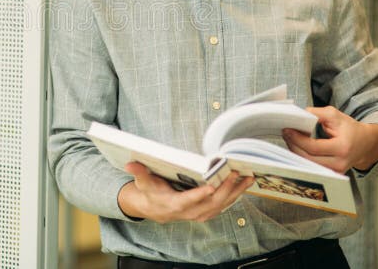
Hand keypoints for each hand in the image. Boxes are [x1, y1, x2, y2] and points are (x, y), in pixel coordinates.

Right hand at [117, 162, 253, 223]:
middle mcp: (188, 212)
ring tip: (247, 178)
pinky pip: (223, 205)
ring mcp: (199, 214)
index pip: (188, 201)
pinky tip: (243, 184)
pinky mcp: (206, 212)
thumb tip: (130, 163)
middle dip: (224, 188)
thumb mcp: (142, 182)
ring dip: (235, 192)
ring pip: (220, 205)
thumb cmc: (150, 192)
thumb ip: (139, 172)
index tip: (211, 185)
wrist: (153, 208)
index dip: (200, 195)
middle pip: (210, 203)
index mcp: (173, 205)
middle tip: (235, 173)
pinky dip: (235, 195)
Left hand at [282, 106, 377, 173]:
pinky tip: (298, 147)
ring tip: (290, 139)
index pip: (314, 147)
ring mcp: (336, 171)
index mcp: (343, 148)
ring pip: (308, 164)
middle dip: (293, 145)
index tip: (287, 130)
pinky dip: (303, 157)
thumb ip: (317, 113)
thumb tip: (299, 115)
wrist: (366, 144)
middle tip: (285, 133)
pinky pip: (313, 166)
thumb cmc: (350, 129)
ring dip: (296, 151)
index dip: (297, 139)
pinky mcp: (332, 174)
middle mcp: (340, 163)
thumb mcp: (335, 116)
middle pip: (308, 158)